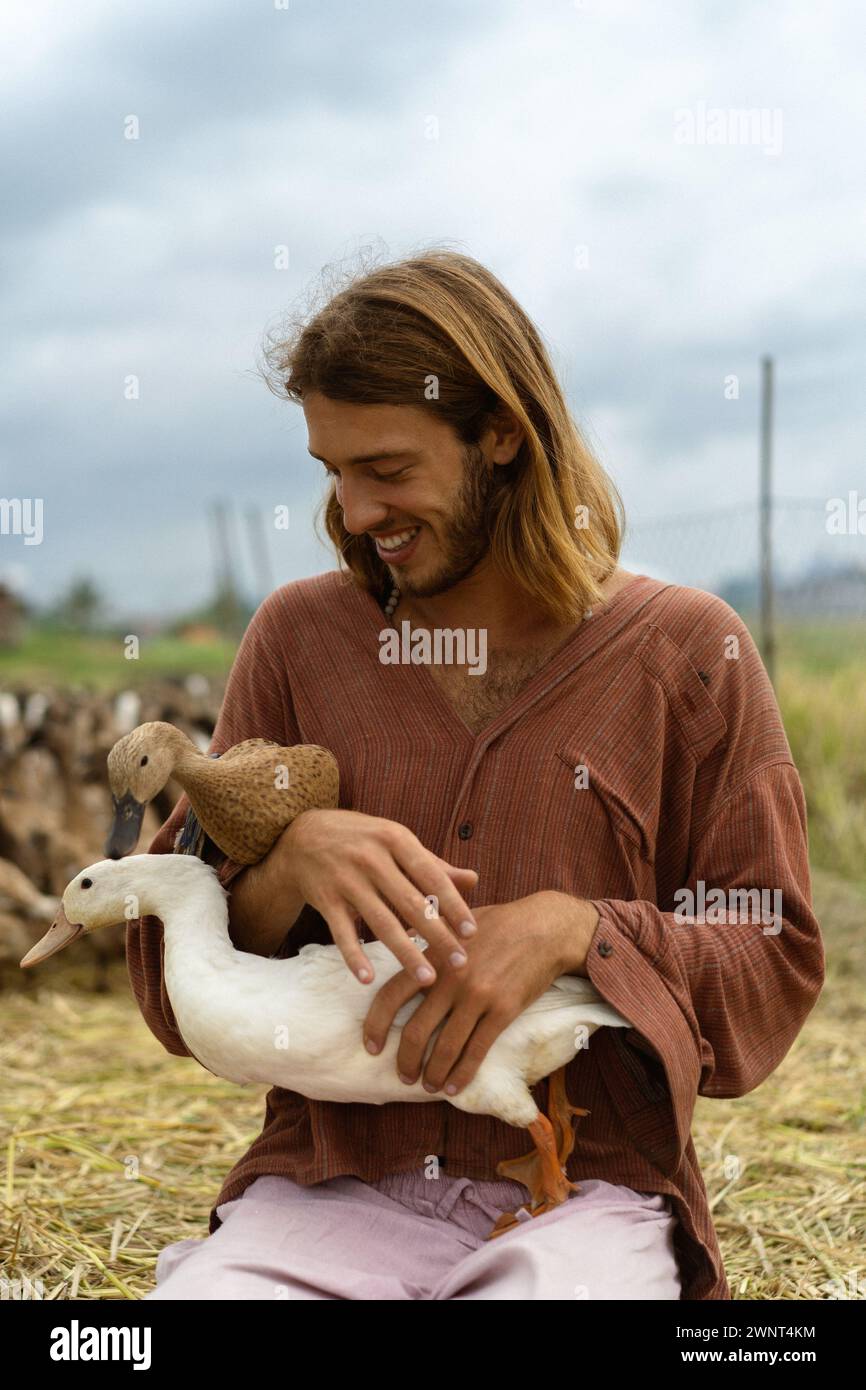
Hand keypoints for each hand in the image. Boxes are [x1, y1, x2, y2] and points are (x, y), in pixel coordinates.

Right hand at [276, 808, 478, 984]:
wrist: (303, 836)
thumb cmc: (363, 841)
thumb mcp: (396, 842)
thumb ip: (433, 864)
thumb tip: (474, 880)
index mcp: (395, 839)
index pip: (431, 876)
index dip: (453, 905)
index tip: (472, 932)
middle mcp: (371, 858)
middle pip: (411, 903)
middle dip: (438, 936)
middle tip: (460, 963)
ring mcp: (346, 879)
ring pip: (381, 922)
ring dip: (406, 953)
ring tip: (428, 978)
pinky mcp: (325, 899)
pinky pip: (342, 933)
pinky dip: (354, 956)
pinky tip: (368, 979)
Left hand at [362, 892, 598, 1094]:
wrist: (545, 928)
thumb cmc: (499, 923)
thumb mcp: (455, 921)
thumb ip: (425, 936)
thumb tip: (399, 942)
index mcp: (433, 957)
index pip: (391, 995)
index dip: (376, 1024)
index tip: (372, 1047)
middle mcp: (450, 979)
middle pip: (416, 1030)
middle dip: (406, 1060)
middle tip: (403, 1075)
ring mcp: (477, 996)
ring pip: (446, 1047)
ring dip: (432, 1073)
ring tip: (428, 1085)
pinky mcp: (503, 1010)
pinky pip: (477, 1050)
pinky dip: (462, 1073)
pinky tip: (453, 1086)